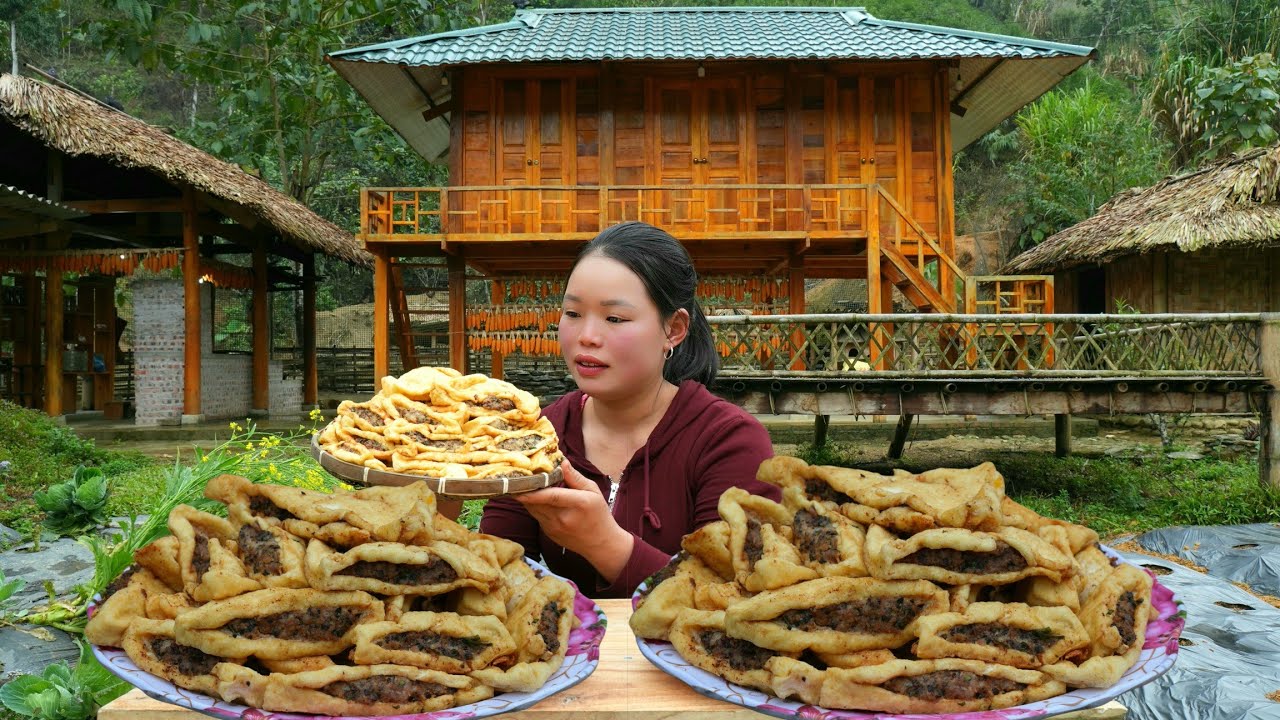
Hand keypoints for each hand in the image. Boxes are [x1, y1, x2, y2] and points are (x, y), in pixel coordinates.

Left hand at [516, 460, 634, 580]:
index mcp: (577, 504)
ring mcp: (554, 528)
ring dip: (527, 497)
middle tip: (517, 476)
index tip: (519, 483)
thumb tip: (563, 462)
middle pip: (537, 502)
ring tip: (522, 483)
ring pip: (533, 509)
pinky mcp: (548, 533)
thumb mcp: (593, 492)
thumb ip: (576, 478)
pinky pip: (536, 516)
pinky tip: (534, 497)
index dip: (534, 490)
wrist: (600, 544)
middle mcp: (563, 518)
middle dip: (525, 489)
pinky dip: (533, 506)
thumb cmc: (598, 515)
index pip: (551, 496)